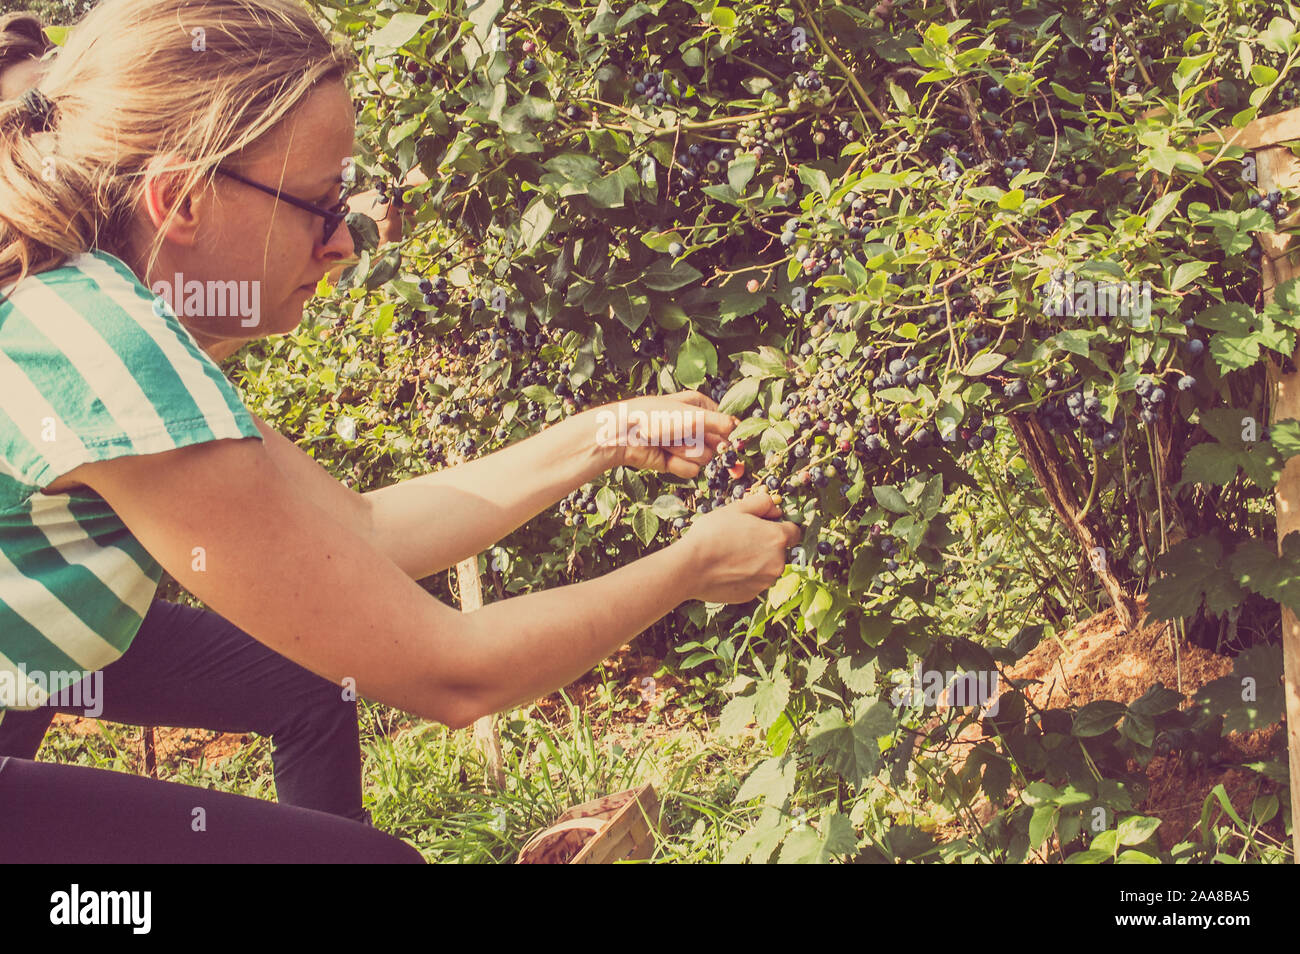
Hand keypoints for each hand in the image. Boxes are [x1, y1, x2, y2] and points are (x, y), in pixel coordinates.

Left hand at [588, 392, 738, 478]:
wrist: (624, 434)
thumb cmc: (656, 416)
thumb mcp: (691, 415)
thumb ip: (718, 423)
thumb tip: (738, 430)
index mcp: (698, 406)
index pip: (725, 422)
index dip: (726, 431)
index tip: (726, 436)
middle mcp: (693, 425)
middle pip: (717, 444)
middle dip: (702, 442)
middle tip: (686, 434)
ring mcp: (684, 444)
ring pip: (704, 458)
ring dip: (687, 452)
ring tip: (667, 442)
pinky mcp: (674, 462)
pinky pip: (690, 470)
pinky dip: (678, 465)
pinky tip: (663, 455)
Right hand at [677, 486, 801, 603]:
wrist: (690, 567)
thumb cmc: (712, 534)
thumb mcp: (736, 508)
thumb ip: (762, 503)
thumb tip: (775, 509)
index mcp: (777, 538)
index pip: (794, 532)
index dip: (780, 526)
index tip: (764, 526)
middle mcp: (778, 562)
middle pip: (779, 551)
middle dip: (765, 545)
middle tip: (740, 539)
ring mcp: (765, 581)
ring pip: (766, 568)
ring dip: (755, 561)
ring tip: (729, 555)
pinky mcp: (752, 595)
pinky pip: (753, 582)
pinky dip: (744, 576)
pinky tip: (726, 569)